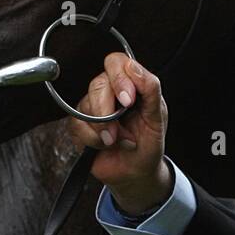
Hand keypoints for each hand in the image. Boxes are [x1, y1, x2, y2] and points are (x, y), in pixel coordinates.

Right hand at [66, 53, 173, 216]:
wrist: (137, 172)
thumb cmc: (149, 142)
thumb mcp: (157, 116)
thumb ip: (150, 88)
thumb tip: (134, 67)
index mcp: (130, 84)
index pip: (116, 62)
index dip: (119, 78)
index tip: (129, 101)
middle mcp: (109, 92)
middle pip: (97, 84)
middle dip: (109, 110)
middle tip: (122, 128)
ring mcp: (91, 107)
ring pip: (85, 105)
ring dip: (105, 129)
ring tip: (119, 140)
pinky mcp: (79, 125)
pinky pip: (77, 124)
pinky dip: (93, 139)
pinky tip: (106, 145)